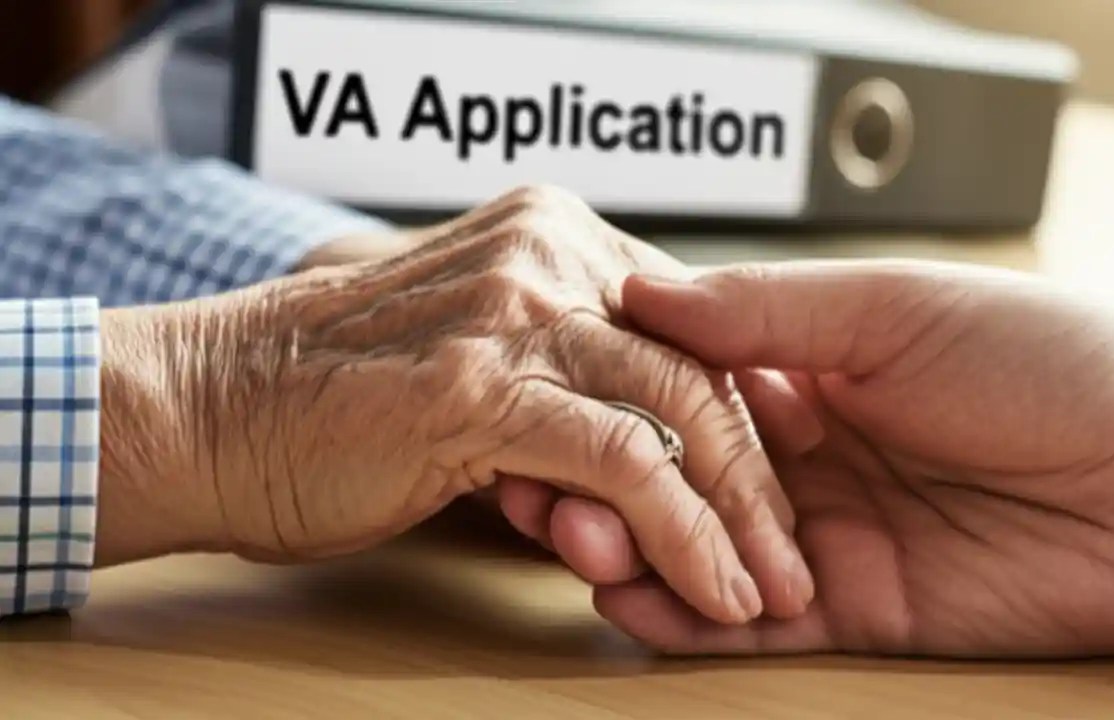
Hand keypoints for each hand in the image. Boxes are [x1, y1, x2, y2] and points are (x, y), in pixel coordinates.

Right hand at [94, 187, 813, 624]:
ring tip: (764, 591)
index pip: (691, 333)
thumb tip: (654, 466)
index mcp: (554, 238)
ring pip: (677, 411)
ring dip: (736, 517)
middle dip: (760, 481)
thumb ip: (566, 388)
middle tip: (788, 559)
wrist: (210, 410)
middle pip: (700, 370)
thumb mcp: (478, 364)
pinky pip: (620, 459)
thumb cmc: (337, 403)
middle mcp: (547, 254)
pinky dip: (678, 530)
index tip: (775, 500)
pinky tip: (704, 587)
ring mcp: (513, 311)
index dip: (746, 423)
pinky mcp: (480, 384)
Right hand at [512, 261, 1113, 655]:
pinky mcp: (858, 613)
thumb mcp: (894, 308)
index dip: (617, 395)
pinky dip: (687, 617)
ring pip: (699, 553)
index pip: (684, 386)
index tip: (555, 395)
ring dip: (632, 551)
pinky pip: (751, 625)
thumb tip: (644, 289)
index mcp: (812, 369)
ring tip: (580, 540)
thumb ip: (767, 310)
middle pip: (676, 477)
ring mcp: (827, 536)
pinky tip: (633, 599)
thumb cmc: (1051, 358)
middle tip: (553, 487)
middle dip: (609, 483)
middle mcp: (808, 457)